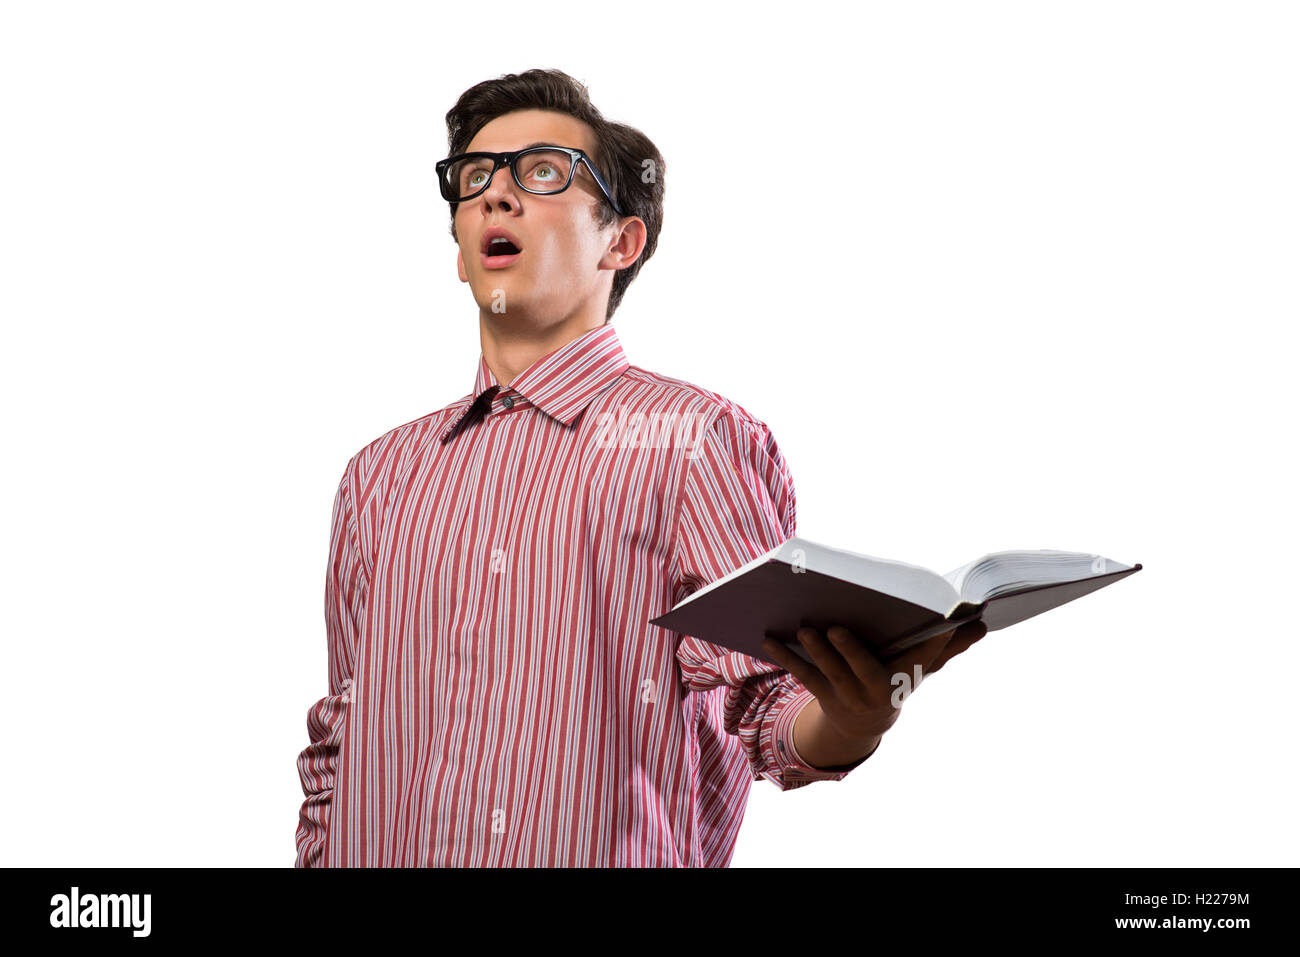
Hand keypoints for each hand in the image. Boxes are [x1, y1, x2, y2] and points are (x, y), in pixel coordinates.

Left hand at [760, 619, 986, 763]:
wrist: (864, 723)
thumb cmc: (897, 678)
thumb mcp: (923, 666)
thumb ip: (948, 645)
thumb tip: (981, 622)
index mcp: (907, 677)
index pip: (925, 660)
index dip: (936, 644)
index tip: (943, 622)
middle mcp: (878, 690)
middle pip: (865, 671)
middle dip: (850, 652)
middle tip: (835, 628)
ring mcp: (848, 696)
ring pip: (830, 674)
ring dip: (816, 652)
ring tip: (805, 628)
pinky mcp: (822, 695)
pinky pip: (802, 675)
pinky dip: (785, 655)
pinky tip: (768, 637)